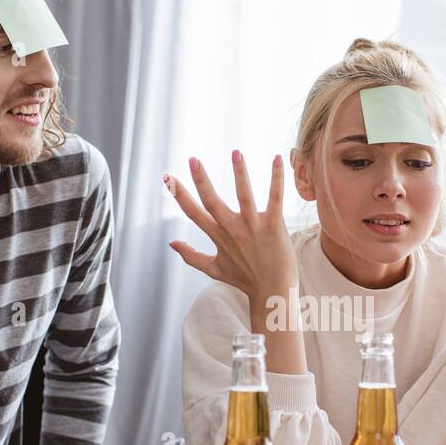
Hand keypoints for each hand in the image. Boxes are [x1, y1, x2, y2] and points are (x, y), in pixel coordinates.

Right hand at [166, 152, 298, 309]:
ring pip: (244, 196)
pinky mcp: (273, 226)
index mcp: (217, 236)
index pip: (193, 212)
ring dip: (240, 173)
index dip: (179, 194)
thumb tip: (171, 243)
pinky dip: (277, 179)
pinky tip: (278, 158)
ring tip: (235, 152)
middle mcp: (232, 230)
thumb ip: (191, 255)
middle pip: (212, 201)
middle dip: (201, 180)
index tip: (167, 177)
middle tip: (193, 159)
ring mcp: (253, 227)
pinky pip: (275, 198)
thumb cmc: (245, 279)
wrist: (273, 292)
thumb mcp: (214, 269)